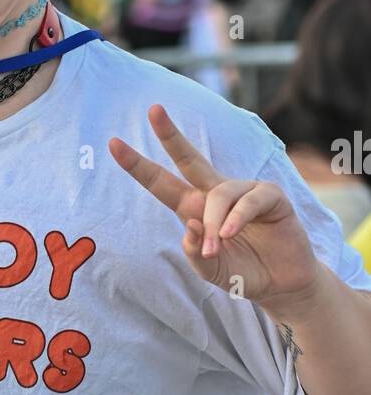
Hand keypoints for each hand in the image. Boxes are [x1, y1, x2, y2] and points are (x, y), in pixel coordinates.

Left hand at [108, 104, 319, 305]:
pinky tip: (229, 234)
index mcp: (193, 208)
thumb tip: (189, 226)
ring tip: (215, 248)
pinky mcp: (271, 196)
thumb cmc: (242, 271)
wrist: (281, 284)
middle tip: (153, 110)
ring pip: (219, 194)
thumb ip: (195, 253)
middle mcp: (216, 193)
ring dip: (213, 223)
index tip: (112, 144)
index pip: (161, 182)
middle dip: (170, 135)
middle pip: (189, 158)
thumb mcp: (210, 269)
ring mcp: (244, 191)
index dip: (138, 165)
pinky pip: (249, 200)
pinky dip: (236, 218)